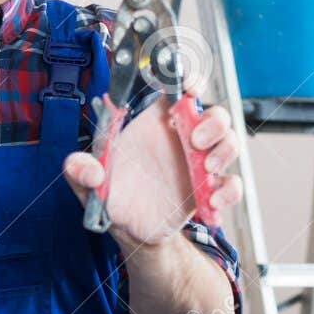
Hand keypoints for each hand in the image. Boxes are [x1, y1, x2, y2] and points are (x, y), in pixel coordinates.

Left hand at [62, 95, 243, 248]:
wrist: (131, 231)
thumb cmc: (114, 196)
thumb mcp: (90, 183)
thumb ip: (81, 171)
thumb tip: (84, 168)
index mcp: (154, 126)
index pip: (178, 91)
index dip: (190, 82)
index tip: (190, 87)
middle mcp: (181, 140)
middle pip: (215, 114)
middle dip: (213, 121)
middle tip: (196, 139)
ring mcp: (198, 164)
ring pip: (230, 142)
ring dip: (224, 151)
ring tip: (206, 170)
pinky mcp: (208, 189)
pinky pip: (232, 184)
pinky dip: (228, 191)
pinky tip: (210, 202)